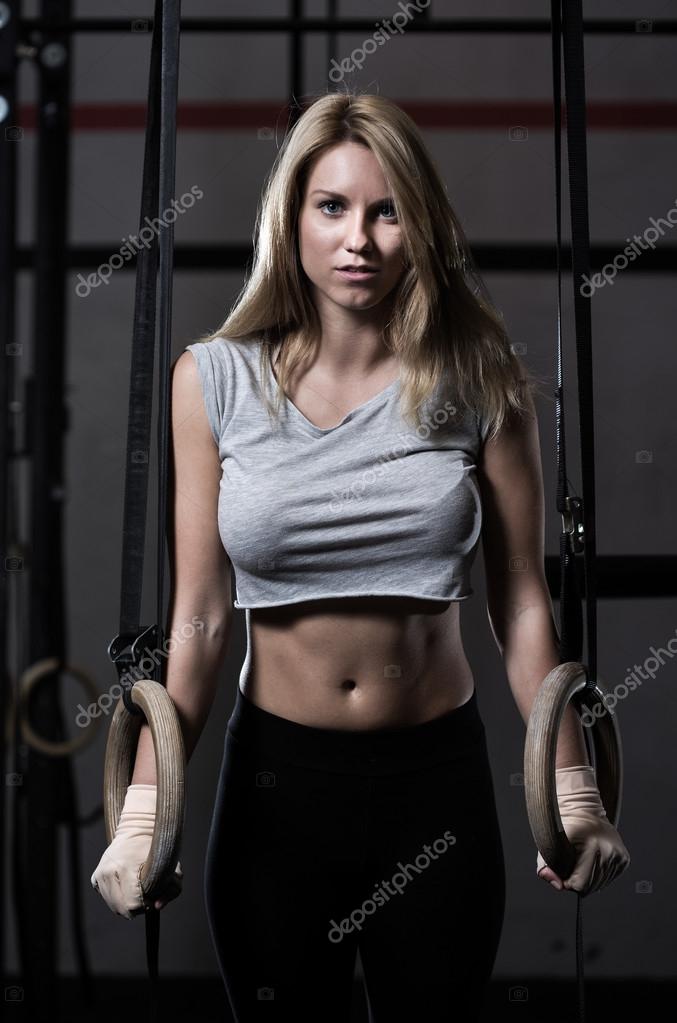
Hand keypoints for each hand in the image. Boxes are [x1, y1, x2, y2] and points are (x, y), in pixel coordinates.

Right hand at [91, 784, 182, 917]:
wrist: (137, 829)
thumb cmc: (156, 847)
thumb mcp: (172, 867)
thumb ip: (170, 890)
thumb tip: (157, 907)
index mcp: (124, 868)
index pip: (132, 904)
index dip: (145, 905)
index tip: (153, 897)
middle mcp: (108, 872)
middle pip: (121, 909)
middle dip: (137, 907)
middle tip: (147, 895)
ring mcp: (100, 875)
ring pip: (114, 906)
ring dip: (127, 903)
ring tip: (138, 888)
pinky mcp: (96, 877)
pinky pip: (108, 898)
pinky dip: (118, 897)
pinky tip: (127, 885)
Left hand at [536, 765, 629, 895]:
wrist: (583, 810)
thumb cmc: (565, 826)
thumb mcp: (549, 842)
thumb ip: (545, 866)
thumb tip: (558, 886)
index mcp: (593, 847)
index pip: (580, 884)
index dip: (568, 882)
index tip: (563, 873)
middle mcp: (610, 852)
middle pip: (591, 887)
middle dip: (578, 882)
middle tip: (572, 867)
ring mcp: (619, 856)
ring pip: (601, 886)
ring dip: (589, 880)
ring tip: (582, 863)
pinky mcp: (624, 860)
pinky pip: (609, 879)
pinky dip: (599, 876)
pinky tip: (592, 862)